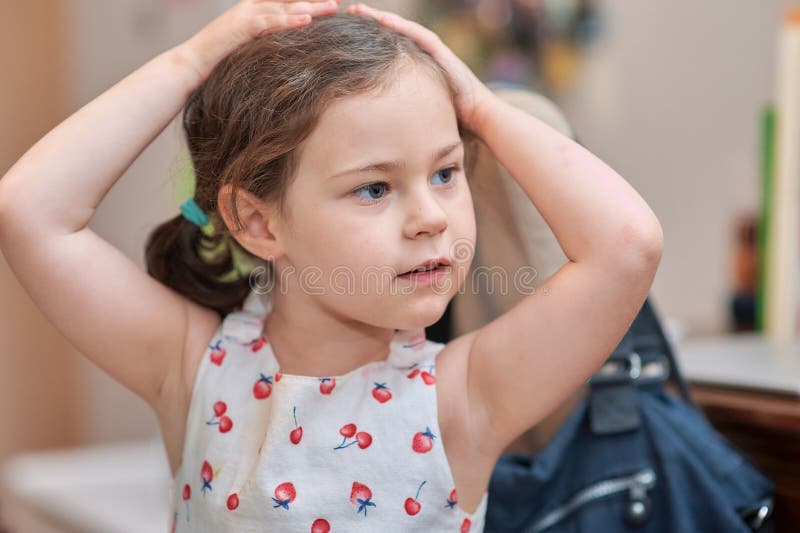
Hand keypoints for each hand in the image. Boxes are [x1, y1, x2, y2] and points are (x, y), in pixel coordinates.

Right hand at [176, 0, 339, 84]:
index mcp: (254, 10)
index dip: (306, 1)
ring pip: (284, 7)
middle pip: (289, 0)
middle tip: (337, 1)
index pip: (286, 1)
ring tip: (332, 7)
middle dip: (314, 0)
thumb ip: (267, 43)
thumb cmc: (220, 61)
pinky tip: (306, 20)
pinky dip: (289, 21)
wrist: (192, 64)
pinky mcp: (241, 27)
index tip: (330, 2)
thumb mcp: (249, 48)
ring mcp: (246, 15)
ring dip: (310, 7)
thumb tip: (288, 52)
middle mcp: (251, 7)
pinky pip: (270, 22)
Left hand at [346, 3, 496, 133]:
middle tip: (350, 10)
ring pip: (402, 28)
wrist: (476, 112)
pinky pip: (417, 35)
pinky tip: (384, 19)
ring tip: (361, 10)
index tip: (349, 27)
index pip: (389, 43)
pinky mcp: (439, 51)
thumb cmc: (449, 112)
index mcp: (415, 63)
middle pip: (393, 31)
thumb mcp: (416, 105)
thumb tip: (375, 115)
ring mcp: (432, 49)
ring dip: (381, 17)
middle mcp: (422, 51)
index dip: (371, 34)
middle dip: (372, 19)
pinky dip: (400, 26)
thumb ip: (400, 102)